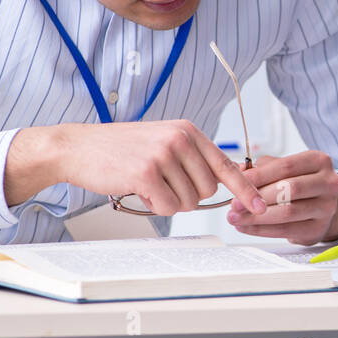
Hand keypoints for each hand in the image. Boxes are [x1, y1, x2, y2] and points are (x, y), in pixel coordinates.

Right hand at [54, 119, 267, 216]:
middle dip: (187, 195)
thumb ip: (191, 157)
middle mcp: (179, 139)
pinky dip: (154, 207)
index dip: (245, 189)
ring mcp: (164, 154)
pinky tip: (138, 190)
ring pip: (188, 202)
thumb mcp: (162, 141)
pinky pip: (167, 207)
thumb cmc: (119, 149)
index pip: (226, 164)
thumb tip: (221, 183)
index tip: (260, 206)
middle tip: (162, 184)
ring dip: (168, 202)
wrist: (78, 147)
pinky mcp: (146, 173)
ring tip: (147, 184)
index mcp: (188, 130)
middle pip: (208, 190)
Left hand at [226, 150, 337, 245]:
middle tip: (234, 204)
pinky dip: (262, 230)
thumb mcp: (285, 168)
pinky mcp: (319, 228)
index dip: (259, 175)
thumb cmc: (300, 183)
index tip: (236, 181)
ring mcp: (327, 207)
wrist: (321, 205)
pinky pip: (286, 230)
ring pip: (287, 212)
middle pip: (289, 189)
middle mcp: (329, 183)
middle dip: (257, 197)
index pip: (286, 167)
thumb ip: (262, 168)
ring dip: (256, 217)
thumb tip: (237, 171)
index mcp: (319, 161)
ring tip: (236, 217)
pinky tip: (247, 227)